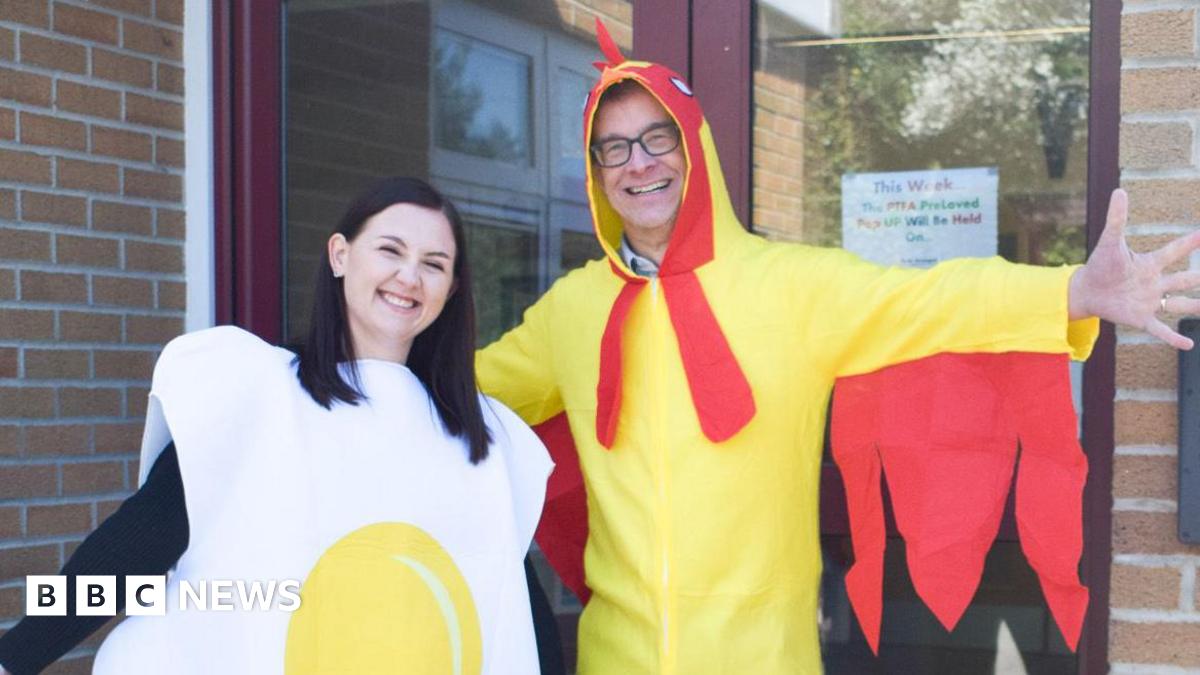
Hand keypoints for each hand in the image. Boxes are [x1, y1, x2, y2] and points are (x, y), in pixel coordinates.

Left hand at [1068, 188, 1199, 348]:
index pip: (1174, 251)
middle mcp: (1155, 283)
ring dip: (1195, 307)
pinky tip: (1190, 345)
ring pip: (1179, 304)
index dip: (1190, 243)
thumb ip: (1117, 218)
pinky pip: (1161, 329)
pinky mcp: (1140, 318)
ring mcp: (1150, 301)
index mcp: (1149, 264)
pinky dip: (1174, 338)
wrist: (1085, 290)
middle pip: (1184, 279)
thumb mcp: (1109, 242)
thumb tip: (1120, 191)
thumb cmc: (1099, 265)